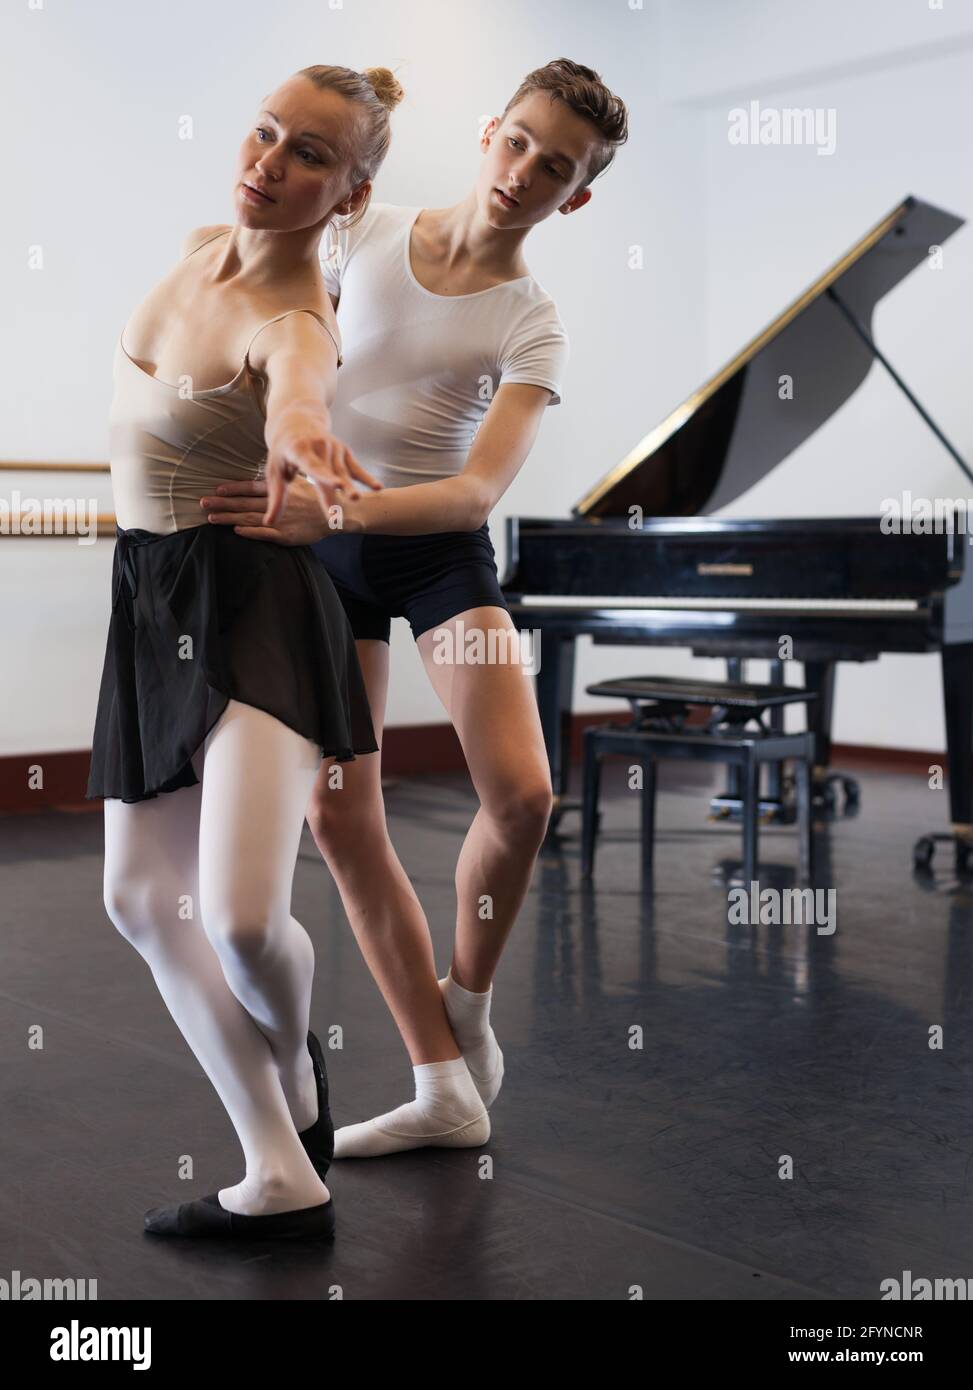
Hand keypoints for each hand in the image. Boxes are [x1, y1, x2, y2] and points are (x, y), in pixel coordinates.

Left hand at [200, 477, 362, 544]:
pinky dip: (251, 532)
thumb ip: (280, 487)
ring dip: (230, 517)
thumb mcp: (299, 485)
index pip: (252, 487)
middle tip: (202, 503)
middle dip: (222, 502)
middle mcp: (278, 502)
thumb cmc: (318, 499)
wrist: (340, 512)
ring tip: (212, 517)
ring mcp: (282, 518)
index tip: (216, 488)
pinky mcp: (288, 534)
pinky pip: (267, 533)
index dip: (233, 488)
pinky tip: (237, 531)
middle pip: (245, 502)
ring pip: (251, 517)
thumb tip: (262, 486)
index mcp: (280, 489)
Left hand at [264, 429, 381, 526]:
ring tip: (357, 499)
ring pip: (344, 472)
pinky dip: (366, 478)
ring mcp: (334, 447)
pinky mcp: (344, 450)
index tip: (336, 485)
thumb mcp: (275, 471)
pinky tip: (377, 487)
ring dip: (351, 487)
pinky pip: (356, 467)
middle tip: (351, 500)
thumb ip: (276, 498)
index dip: (325, 475)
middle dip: (341, 487)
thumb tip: (269, 523)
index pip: (313, 465)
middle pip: (331, 471)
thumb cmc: (283, 452)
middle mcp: (319, 446)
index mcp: (299, 450)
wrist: (297, 421)